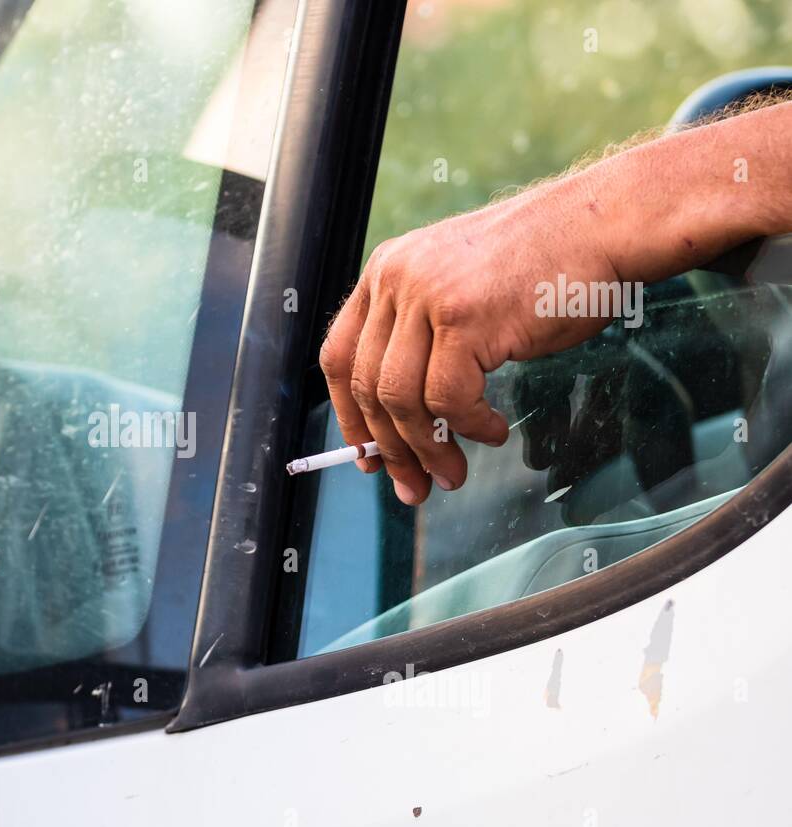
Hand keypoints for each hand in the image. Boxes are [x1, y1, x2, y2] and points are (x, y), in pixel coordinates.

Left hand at [320, 175, 625, 504]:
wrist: (604, 223)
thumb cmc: (543, 266)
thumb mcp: (459, 292)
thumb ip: (421, 340)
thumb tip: (398, 423)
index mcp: (386, 271)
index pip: (339, 356)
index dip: (348, 416)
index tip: (366, 457)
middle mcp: (397, 278)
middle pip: (367, 385)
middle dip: (390, 449)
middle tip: (415, 487)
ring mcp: (427, 294)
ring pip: (401, 399)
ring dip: (426, 449)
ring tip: (453, 472)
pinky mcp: (464, 316)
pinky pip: (446, 398)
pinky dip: (467, 426)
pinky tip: (491, 430)